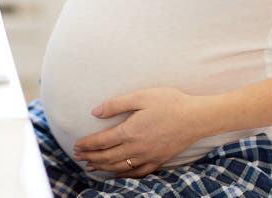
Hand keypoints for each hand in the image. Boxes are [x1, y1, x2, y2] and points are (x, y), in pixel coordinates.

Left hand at [72, 87, 209, 177]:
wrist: (196, 117)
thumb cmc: (169, 102)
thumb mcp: (140, 96)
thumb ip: (116, 105)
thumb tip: (95, 112)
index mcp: (129, 131)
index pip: (101, 142)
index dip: (87, 145)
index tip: (76, 146)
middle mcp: (136, 148)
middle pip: (107, 156)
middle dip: (90, 157)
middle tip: (78, 156)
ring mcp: (148, 156)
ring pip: (119, 167)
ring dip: (103, 167)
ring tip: (91, 166)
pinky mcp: (158, 160)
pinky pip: (138, 173)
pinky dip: (124, 176)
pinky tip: (117, 175)